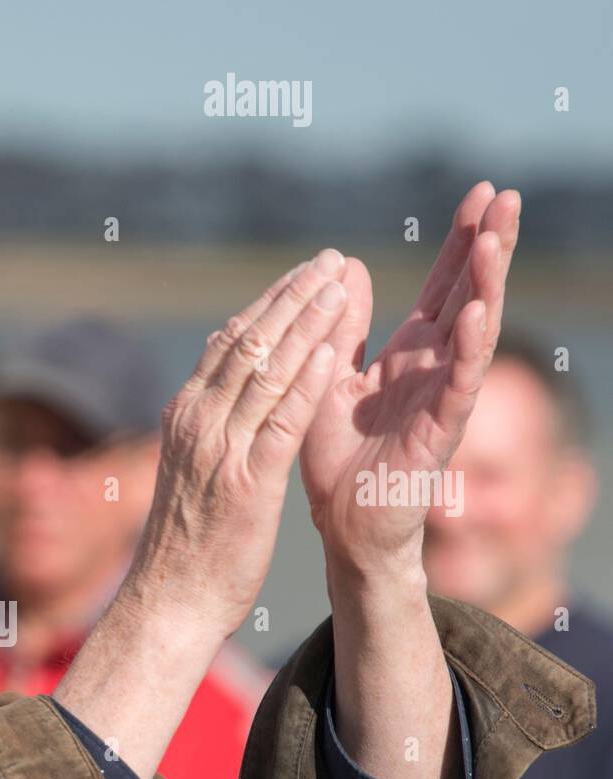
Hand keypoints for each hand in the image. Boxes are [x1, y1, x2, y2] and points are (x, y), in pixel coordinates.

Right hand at [125, 248, 350, 637]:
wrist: (171, 600)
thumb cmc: (187, 543)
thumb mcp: (192, 471)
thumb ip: (206, 425)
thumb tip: (218, 385)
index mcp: (185, 417)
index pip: (229, 344)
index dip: (271, 304)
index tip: (306, 273)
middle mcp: (197, 423)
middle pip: (248, 344)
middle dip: (292, 298)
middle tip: (331, 261)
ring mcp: (218, 451)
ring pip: (266, 371)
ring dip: (305, 324)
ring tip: (341, 286)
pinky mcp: (246, 483)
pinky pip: (281, 421)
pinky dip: (307, 381)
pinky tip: (334, 351)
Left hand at [300, 182, 520, 571]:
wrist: (341, 525)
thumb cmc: (337, 458)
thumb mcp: (330, 379)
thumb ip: (343, 330)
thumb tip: (350, 267)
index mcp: (408, 354)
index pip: (442, 286)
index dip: (460, 241)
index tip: (480, 192)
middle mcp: (433, 370)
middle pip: (469, 296)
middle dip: (489, 246)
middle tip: (508, 194)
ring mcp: (442, 399)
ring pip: (473, 333)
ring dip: (486, 285)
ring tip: (496, 239)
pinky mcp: (439, 432)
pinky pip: (458, 385)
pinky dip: (466, 349)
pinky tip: (473, 313)